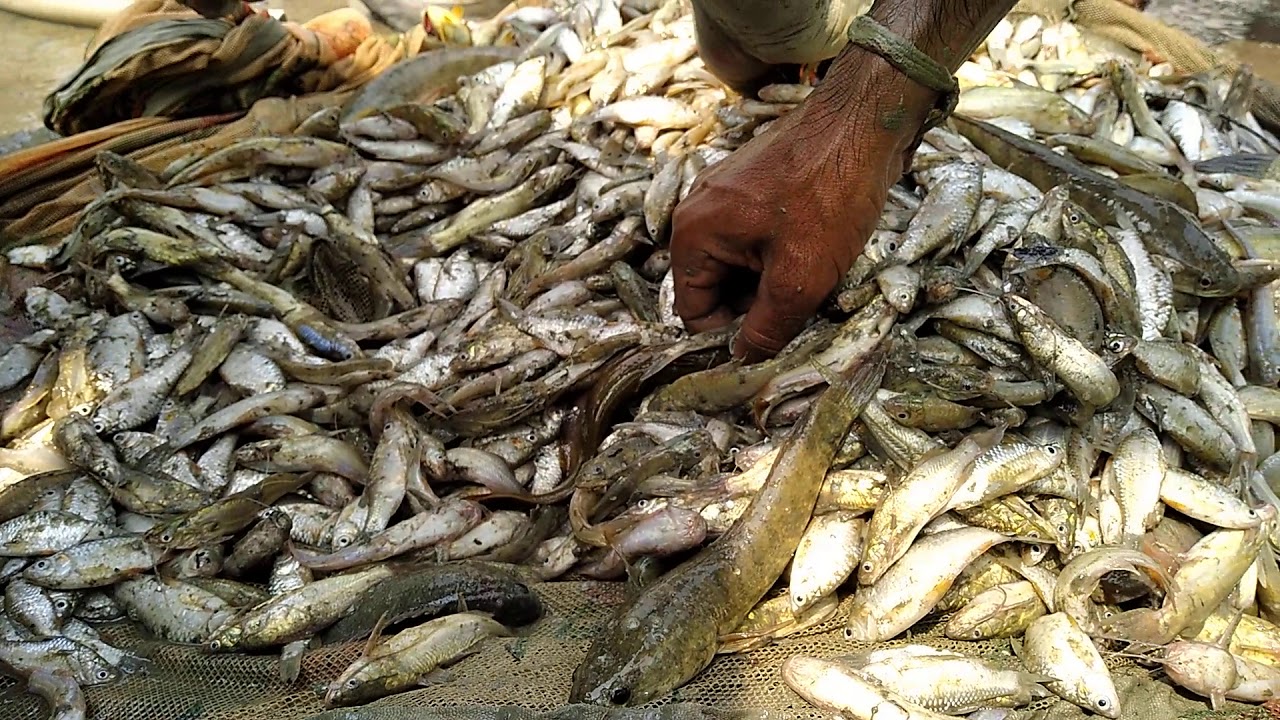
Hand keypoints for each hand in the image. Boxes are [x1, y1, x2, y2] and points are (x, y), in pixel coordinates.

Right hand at [671, 49, 934, 361]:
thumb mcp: (799, 279)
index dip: (729, 338)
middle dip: (756, 308)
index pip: (693, 312)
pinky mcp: (756, 187)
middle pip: (717, 289)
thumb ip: (766, 329)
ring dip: (774, 284)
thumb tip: (744, 360)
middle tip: (801, 313)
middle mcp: (700, 212)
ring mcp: (727, 196)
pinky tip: (818, 254)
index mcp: (694, 234)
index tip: (769, 346)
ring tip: (815, 281)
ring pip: (743, 266)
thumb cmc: (829, 194)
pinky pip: (759, 240)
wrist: (865, 119)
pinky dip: (784, 257)